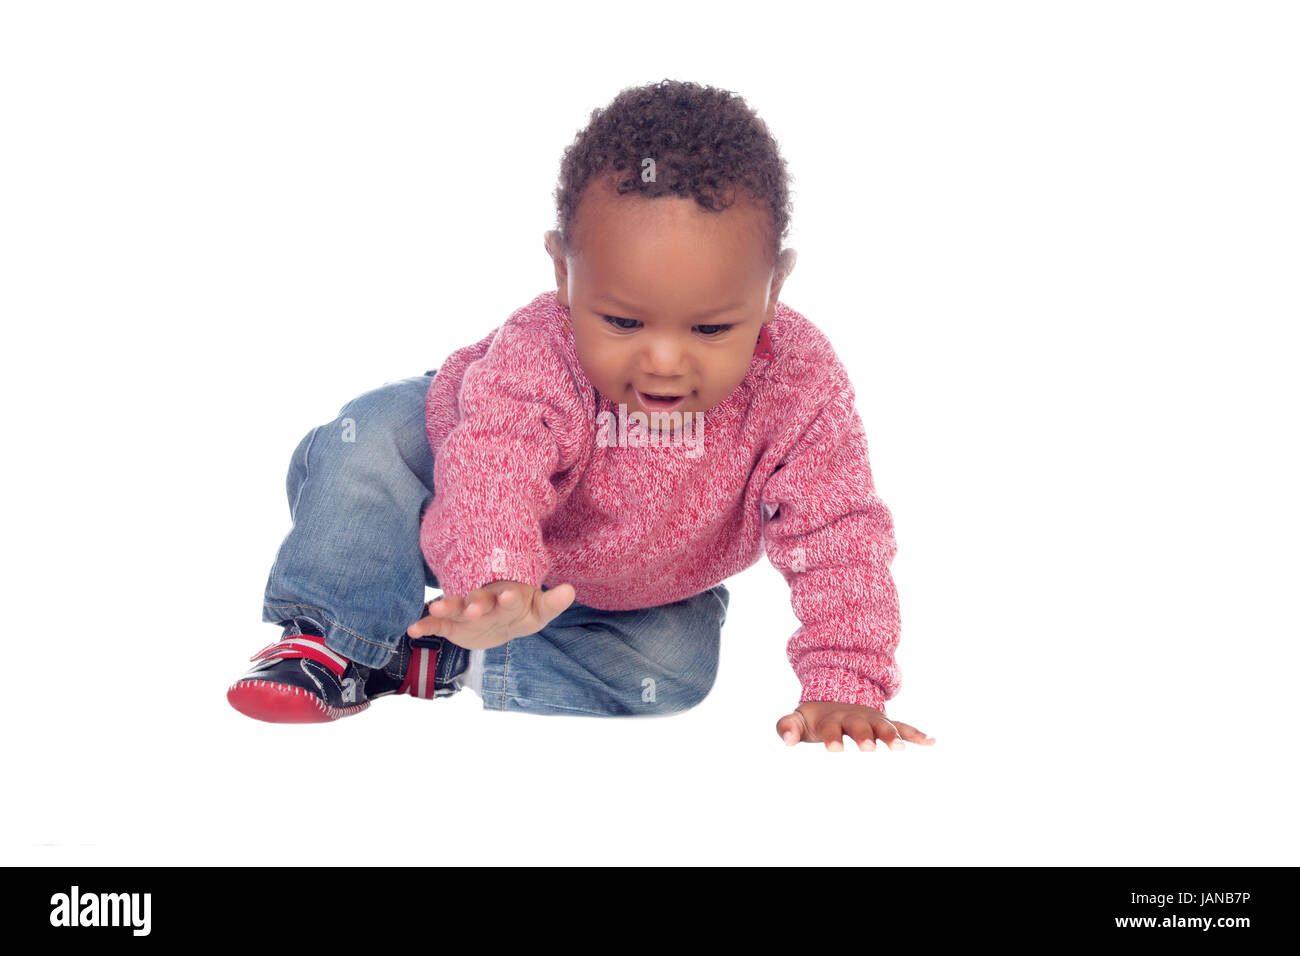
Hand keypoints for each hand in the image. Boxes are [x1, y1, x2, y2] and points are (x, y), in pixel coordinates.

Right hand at [406, 580, 575, 650]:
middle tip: (474, 609)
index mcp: (508, 597)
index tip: (510, 596)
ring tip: (436, 606)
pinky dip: (425, 625)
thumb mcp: (539, 611)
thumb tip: (570, 590)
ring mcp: (466, 612)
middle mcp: (485, 601)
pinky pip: (437, 623)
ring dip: (447, 606)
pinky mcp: (451, 624)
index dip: (510, 597)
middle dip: (477, 603)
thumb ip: (552, 603)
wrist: (499, 617)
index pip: (510, 597)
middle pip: (480, 600)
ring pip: (456, 607)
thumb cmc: (522, 611)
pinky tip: (412, 630)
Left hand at [776, 701, 935, 751]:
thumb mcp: (798, 720)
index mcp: (831, 719)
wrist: (833, 702)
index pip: (831, 727)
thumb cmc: (814, 721)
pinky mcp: (885, 723)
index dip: (833, 737)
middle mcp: (854, 717)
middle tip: (869, 749)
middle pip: (860, 726)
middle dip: (865, 736)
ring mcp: (872, 719)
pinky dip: (917, 734)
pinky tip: (931, 742)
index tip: (835, 749)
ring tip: (901, 749)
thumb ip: (787, 727)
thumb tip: (787, 739)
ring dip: (892, 736)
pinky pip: (904, 727)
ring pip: (884, 726)